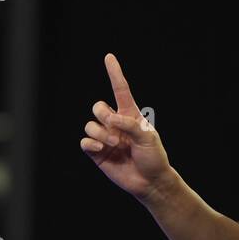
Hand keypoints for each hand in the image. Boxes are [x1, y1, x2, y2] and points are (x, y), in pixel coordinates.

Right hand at [80, 53, 172, 202]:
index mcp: (130, 115)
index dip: (115, 73)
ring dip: (101, 133)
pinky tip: (101, 149)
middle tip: (116, 130)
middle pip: (98, 107)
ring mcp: (105, 137)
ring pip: (90, 124)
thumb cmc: (154, 158)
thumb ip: (130, 124)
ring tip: (114, 145)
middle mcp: (115, 123)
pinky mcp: (97, 152)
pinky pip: (84, 141)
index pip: (120, 90)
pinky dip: (90, 143)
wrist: (149, 182)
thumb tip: (109, 119)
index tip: (109, 57)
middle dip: (103, 115)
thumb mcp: (148, 137)